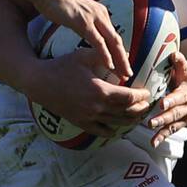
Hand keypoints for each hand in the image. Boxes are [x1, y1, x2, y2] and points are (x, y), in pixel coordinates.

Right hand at [27, 48, 150, 137]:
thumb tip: (124, 55)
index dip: (141, 96)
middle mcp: (97, 107)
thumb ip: (105, 55)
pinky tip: (118, 128)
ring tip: (138, 116)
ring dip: (131, 121)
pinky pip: (101, 131)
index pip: (129, 97)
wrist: (39, 83)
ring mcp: (89, 117)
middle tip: (146, 105)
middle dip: (140, 109)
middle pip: (127, 112)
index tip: (146, 93)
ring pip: (117, 123)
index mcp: (100, 90)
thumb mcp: (84, 55)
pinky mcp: (81, 123)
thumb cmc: (62, 66)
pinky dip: (113, 131)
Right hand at [29, 0, 131, 81]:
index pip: (113, 36)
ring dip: (119, 60)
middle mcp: (100, 14)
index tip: (122, 66)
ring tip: (124, 74)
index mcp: (99, 12)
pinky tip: (109, 65)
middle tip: (128, 75)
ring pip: (112, 42)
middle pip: (117, 41)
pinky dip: (104, 54)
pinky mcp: (83, 22)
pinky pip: (97, 41)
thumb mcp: (76, 12)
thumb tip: (86, 30)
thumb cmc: (56, 1)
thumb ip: (84, 21)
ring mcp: (93, 18)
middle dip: (123, 59)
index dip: (119, 52)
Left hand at [149, 52, 186, 145]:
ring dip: (161, 127)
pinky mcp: (181, 126)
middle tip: (152, 119)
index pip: (180, 96)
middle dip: (165, 116)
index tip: (162, 103)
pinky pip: (171, 132)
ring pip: (173, 123)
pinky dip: (161, 137)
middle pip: (176, 112)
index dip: (172, 100)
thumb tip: (173, 52)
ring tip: (150, 127)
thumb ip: (180, 64)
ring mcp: (184, 117)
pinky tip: (153, 143)